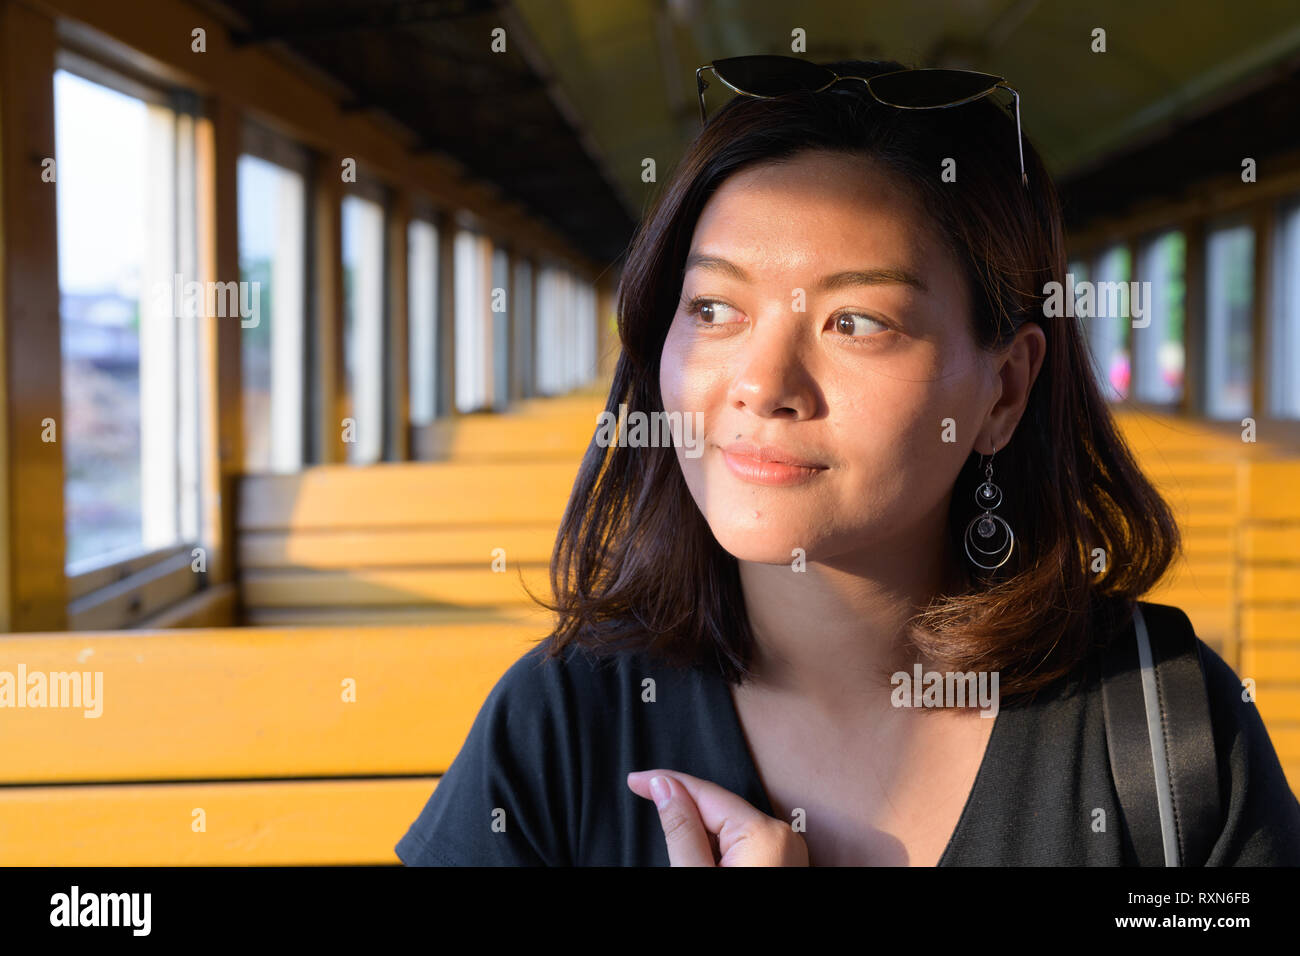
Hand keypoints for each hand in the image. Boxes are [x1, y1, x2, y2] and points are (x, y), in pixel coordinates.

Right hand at [626, 769, 808, 865]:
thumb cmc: (734, 928)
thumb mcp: (696, 874)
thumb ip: (681, 830)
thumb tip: (665, 787)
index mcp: (763, 832)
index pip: (704, 793)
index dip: (665, 782)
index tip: (635, 779)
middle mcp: (783, 835)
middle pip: (716, 808)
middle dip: (682, 809)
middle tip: (645, 800)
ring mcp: (788, 851)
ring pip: (728, 826)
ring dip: (699, 833)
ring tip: (678, 846)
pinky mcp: (783, 865)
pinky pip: (742, 843)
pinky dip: (717, 848)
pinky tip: (702, 860)